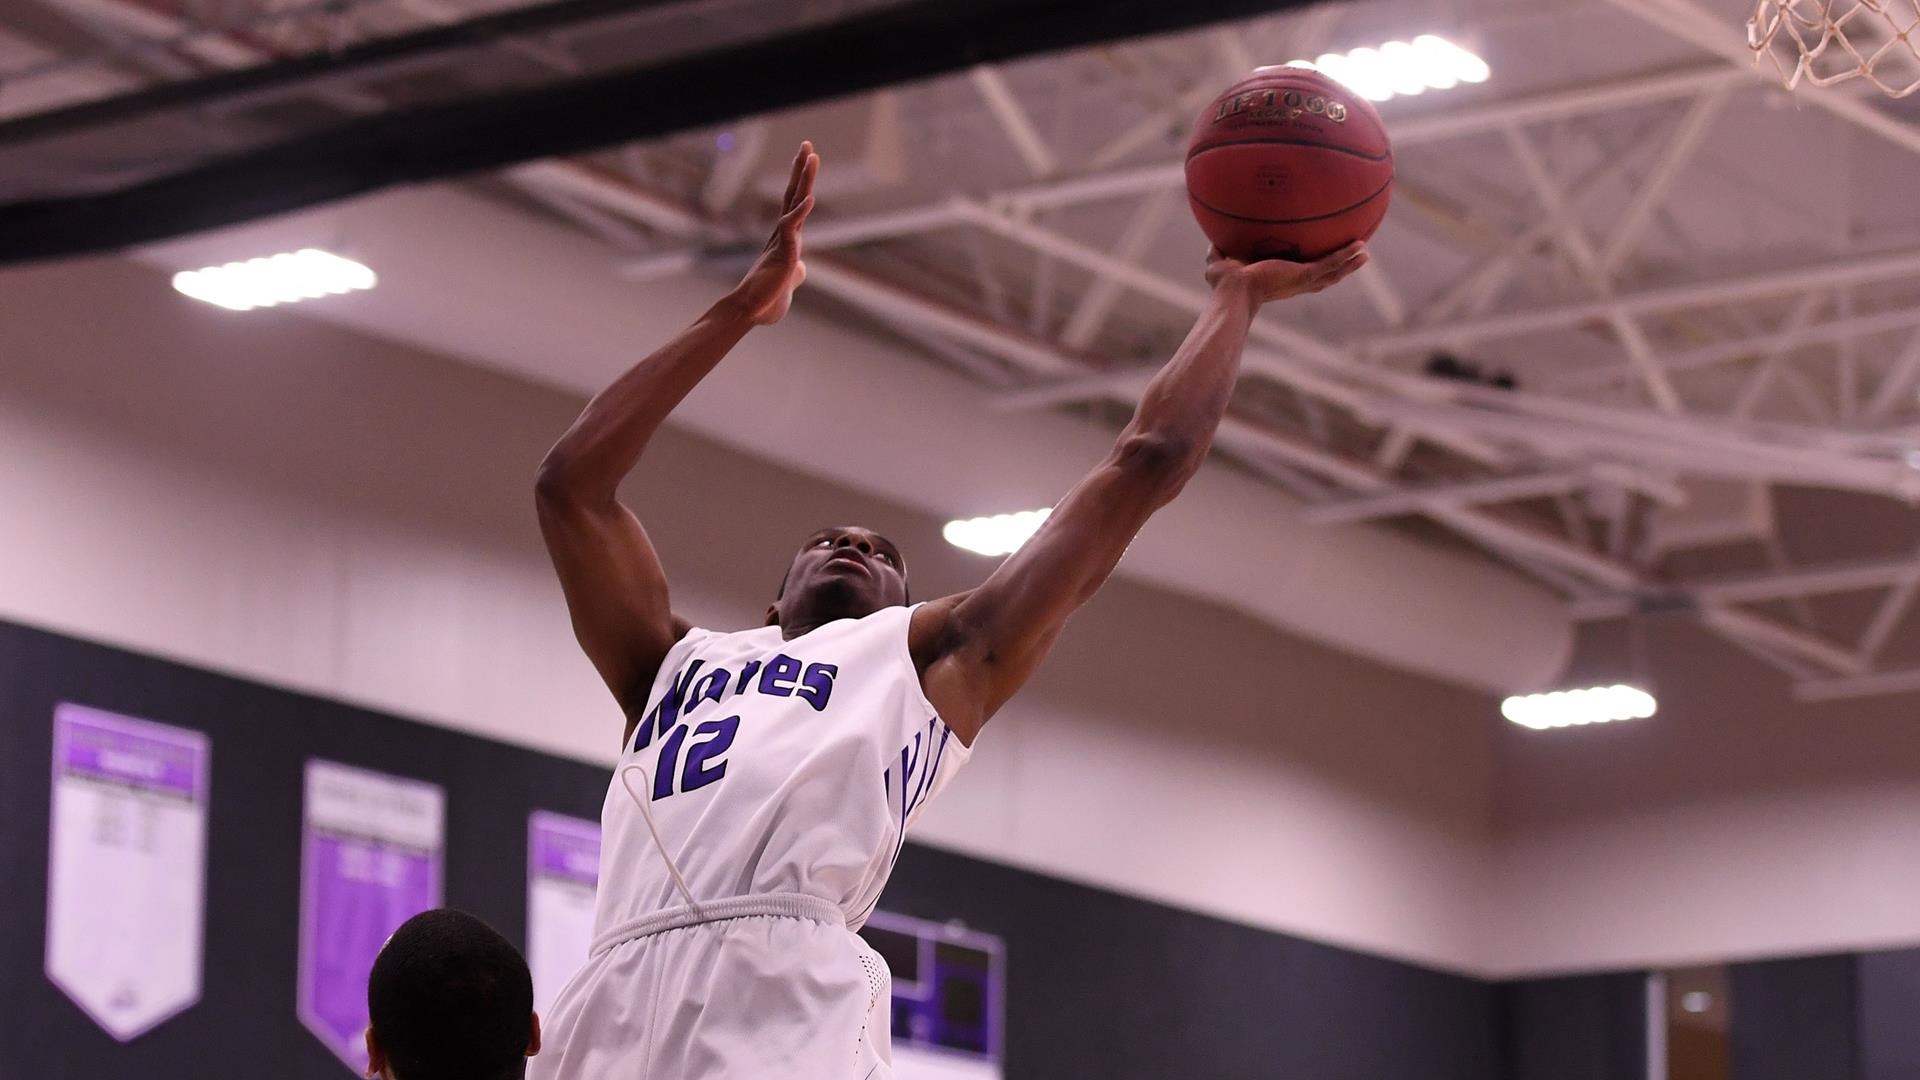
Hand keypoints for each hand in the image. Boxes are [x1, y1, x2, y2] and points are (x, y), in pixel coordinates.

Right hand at [731, 141, 818, 325]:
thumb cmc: (765, 299)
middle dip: (801, 169)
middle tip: (806, 144)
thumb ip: (795, 271)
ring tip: (810, 156)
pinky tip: (810, 197)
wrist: (750, 312)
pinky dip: (800, 212)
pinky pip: (791, 228)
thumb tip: (800, 267)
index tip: (806, 159)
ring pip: (793, 203)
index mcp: (786, 238)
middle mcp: (783, 234)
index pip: (795, 203)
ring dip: (803, 179)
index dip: (801, 181)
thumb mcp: (788, 282)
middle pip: (794, 194)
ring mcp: (782, 241)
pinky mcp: (783, 254)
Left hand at [1205, 242, 1367, 308]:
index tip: (1318, 263)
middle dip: (1339, 269)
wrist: (1232, 293)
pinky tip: (1361, 246)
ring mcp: (1301, 281)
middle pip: (1324, 277)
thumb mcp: (1222, 263)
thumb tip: (1212, 244)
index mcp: (1281, 281)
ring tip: (1365, 253)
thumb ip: (1218, 253)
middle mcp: (1294, 283)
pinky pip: (1330, 264)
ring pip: (1333, 272)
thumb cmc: (1225, 286)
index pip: (1300, 276)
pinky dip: (1346, 256)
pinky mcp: (1304, 275)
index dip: (1312, 270)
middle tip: (1353, 259)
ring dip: (1350, 264)